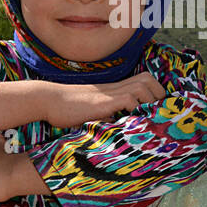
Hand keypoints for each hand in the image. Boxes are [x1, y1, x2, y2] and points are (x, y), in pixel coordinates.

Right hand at [38, 73, 165, 127]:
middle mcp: (114, 88)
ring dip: (150, 101)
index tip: (157, 108)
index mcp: (113, 89)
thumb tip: (117, 127)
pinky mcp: (103, 102)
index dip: (154, 92)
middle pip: (147, 79)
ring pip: (142, 86)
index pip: (143, 80)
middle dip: (158, 95)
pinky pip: (129, 100)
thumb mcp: (91, 113)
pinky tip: (133, 121)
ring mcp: (109, 93)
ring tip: (149, 117)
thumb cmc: (66, 110)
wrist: (48, 100)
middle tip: (158, 112)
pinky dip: (135, 108)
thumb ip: (106, 116)